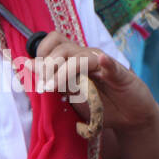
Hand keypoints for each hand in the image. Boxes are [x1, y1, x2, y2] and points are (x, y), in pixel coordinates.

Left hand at [20, 33, 158, 136]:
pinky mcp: (120, 75)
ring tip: (54, 87)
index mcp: (75, 59)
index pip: (54, 42)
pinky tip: (102, 61)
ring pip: (80, 57)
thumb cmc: (100, 104)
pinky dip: (105, 62)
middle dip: (48, 66)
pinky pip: (111, 66)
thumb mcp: (72, 93)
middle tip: (45, 87)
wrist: (129, 117)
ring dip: (63, 72)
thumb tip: (28, 66)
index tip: (37, 77)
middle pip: (63, 47)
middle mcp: (88, 57)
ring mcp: (105, 65)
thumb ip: (54, 80)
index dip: (41, 55)